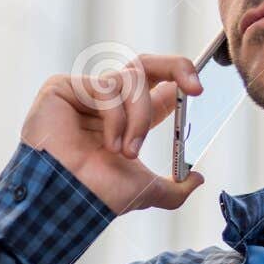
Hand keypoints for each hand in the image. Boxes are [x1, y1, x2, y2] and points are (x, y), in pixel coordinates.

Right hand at [20, 53, 208, 214]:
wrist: (65, 198)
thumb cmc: (96, 194)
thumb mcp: (146, 190)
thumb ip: (175, 188)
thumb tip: (197, 181)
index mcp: (125, 121)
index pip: (158, 90)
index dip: (180, 81)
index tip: (200, 90)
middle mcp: (106, 103)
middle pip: (146, 65)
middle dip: (176, 68)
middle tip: (195, 88)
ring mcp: (84, 93)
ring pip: (132, 80)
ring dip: (139, 118)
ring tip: (127, 151)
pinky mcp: (64, 87)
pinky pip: (106, 87)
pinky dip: (116, 117)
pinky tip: (107, 143)